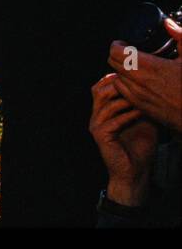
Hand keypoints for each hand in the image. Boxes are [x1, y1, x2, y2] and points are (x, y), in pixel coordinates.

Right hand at [90, 74, 157, 206]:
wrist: (135, 172)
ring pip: (105, 103)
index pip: (100, 87)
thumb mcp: (143, 121)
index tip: (133, 75)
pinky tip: (141, 113)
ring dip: (125, 99)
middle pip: (98, 90)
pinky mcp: (101, 137)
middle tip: (135, 83)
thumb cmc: (140, 148)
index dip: (113, 78)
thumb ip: (142, 106)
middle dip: (116, 85)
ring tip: (141, 97)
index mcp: (103, 111)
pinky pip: (113, 121)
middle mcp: (96, 116)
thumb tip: (153, 89)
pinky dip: (128, 115)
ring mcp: (96, 126)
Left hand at [107, 19, 181, 131]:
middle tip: (129, 53)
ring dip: (121, 70)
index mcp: (150, 67)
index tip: (124, 43)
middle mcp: (140, 82)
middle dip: (119, 55)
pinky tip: (138, 81)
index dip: (118, 44)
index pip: (116, 52)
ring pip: (116, 78)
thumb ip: (180, 37)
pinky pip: (122, 92)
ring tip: (134, 67)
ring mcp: (138, 96)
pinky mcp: (141, 107)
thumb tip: (167, 24)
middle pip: (113, 63)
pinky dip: (125, 84)